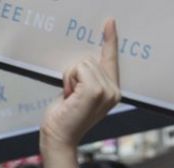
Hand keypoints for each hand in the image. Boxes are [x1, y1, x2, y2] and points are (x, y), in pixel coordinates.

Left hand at [41, 19, 120, 149]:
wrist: (59, 139)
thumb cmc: (64, 119)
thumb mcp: (78, 95)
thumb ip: (87, 80)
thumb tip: (83, 63)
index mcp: (112, 91)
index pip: (111, 60)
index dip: (110, 41)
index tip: (109, 23)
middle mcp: (114, 91)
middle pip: (91, 59)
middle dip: (74, 73)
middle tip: (71, 95)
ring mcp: (106, 91)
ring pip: (84, 63)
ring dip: (70, 77)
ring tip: (70, 97)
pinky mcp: (95, 91)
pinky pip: (79, 68)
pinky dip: (69, 78)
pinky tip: (69, 95)